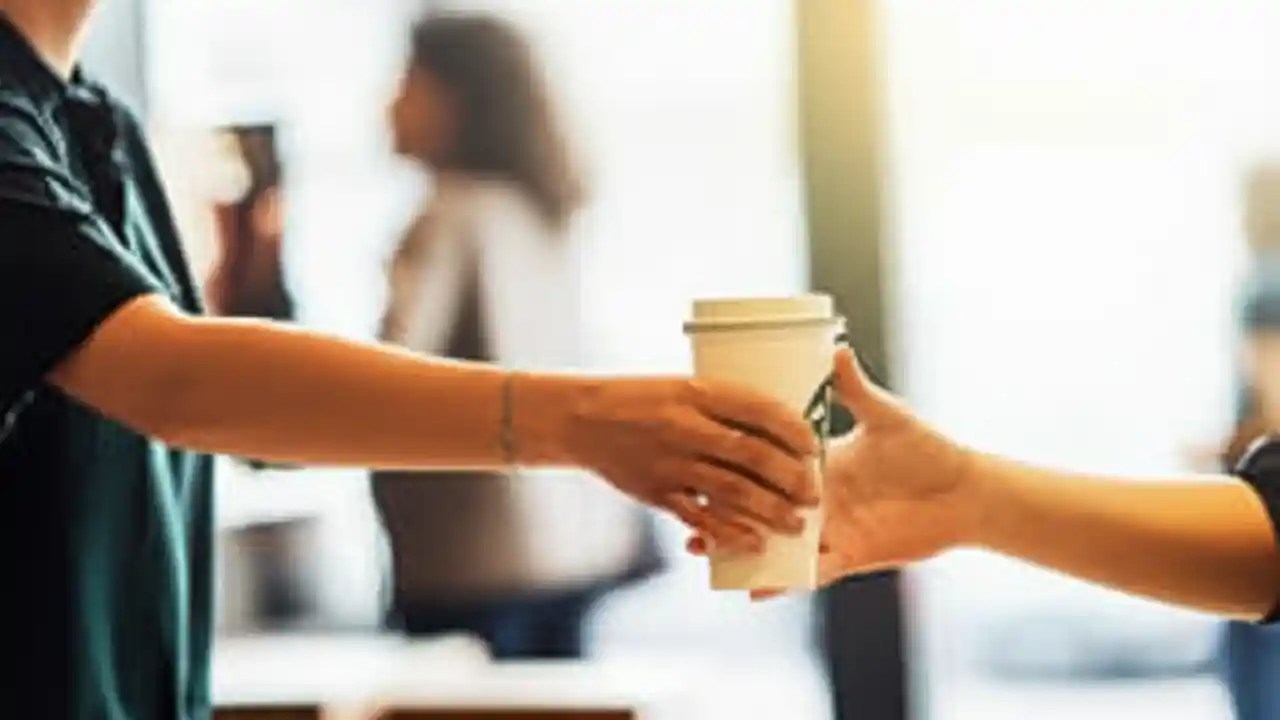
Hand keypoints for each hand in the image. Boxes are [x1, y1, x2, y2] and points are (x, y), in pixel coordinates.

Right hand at [567, 377, 819, 551]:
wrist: (581, 418)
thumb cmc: (637, 398)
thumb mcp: (679, 386)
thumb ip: (719, 406)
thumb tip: (771, 420)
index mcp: (696, 393)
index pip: (756, 409)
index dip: (791, 428)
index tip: (814, 443)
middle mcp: (685, 427)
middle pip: (751, 454)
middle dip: (790, 476)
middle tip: (815, 492)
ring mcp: (670, 462)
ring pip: (731, 490)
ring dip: (769, 510)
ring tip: (796, 524)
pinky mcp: (657, 492)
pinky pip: (699, 516)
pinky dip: (728, 532)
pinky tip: (754, 542)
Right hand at [688, 349, 976, 593]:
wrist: (965, 493)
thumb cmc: (927, 449)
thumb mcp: (885, 415)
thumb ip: (855, 388)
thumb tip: (835, 346)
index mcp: (820, 463)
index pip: (768, 462)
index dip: (736, 462)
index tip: (701, 454)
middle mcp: (818, 499)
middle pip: (761, 505)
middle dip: (724, 508)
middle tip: (685, 506)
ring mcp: (830, 530)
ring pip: (775, 542)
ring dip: (741, 548)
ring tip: (704, 551)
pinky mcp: (850, 556)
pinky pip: (810, 574)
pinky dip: (783, 583)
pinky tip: (753, 591)